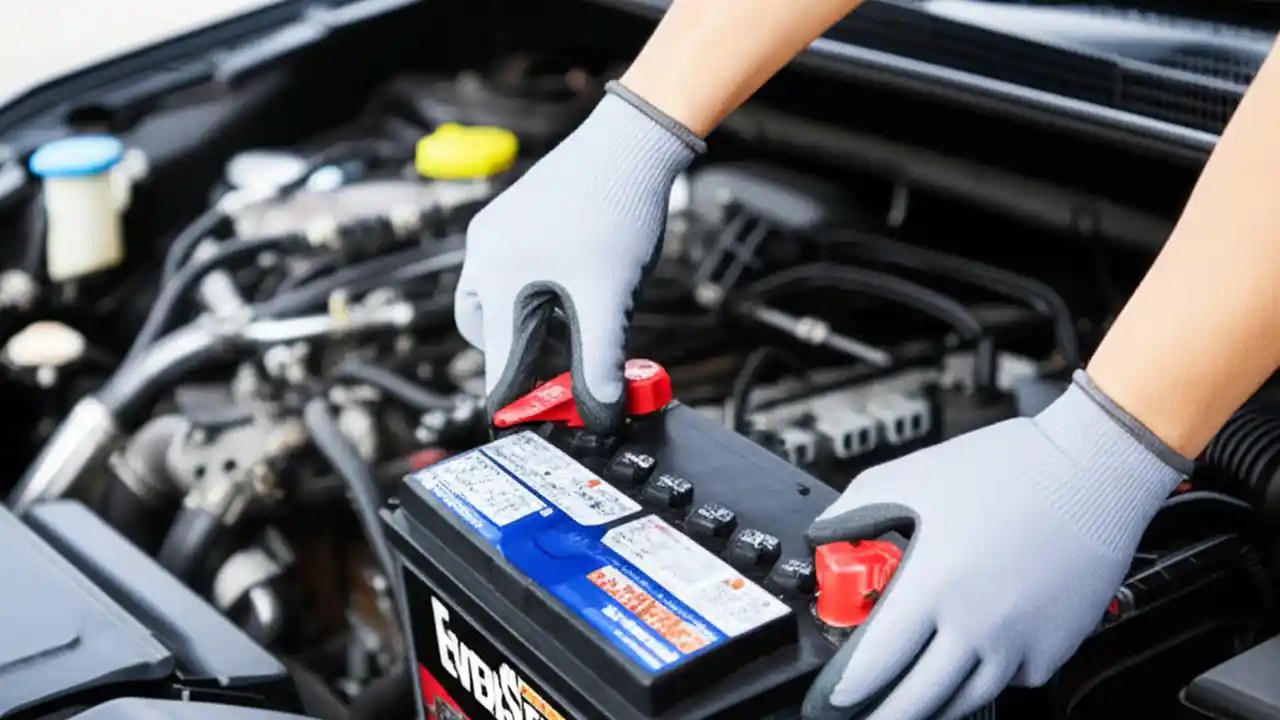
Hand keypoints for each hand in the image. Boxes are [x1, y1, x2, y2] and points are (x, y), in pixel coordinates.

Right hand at [454, 82, 702, 431]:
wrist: (631, 143)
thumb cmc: (617, 217)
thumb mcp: (609, 301)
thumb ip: (599, 362)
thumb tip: (601, 415)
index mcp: (498, 280)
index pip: (495, 364)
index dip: (515, 399)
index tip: (528, 424)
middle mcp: (485, 255)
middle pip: (485, 334)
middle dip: (517, 358)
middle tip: (559, 369)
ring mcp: (496, 230)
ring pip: (494, 300)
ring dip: (523, 324)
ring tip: (570, 327)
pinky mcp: (513, 214)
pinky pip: (510, 268)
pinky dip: (532, 291)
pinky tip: (574, 284)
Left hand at [802, 372, 1189, 719]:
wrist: (1092, 470)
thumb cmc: (1007, 468)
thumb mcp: (911, 477)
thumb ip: (856, 512)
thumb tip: (824, 537)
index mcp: (932, 584)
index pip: (874, 662)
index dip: (847, 688)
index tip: (834, 699)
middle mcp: (974, 623)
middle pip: (916, 697)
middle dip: (883, 715)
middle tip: (864, 718)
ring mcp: (1017, 641)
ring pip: (964, 699)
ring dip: (932, 708)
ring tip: (910, 707)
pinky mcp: (1055, 646)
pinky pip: (1013, 681)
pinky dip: (988, 682)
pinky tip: (970, 671)